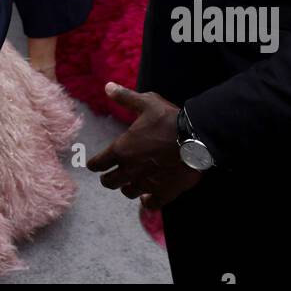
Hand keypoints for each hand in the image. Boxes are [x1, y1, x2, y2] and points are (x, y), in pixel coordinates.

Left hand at [86, 85, 201, 208]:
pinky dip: (147, 202)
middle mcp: (131, 170)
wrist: (196, 138)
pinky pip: (151, 204)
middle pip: (110, 182)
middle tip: (109, 175)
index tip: (94, 165)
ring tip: (130, 183)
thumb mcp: (146, 102)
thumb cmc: (168, 119)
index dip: (94, 164)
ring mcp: (147, 183)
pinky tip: (147, 198)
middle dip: (108, 179)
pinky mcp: (164, 192)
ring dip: (127, 187)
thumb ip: (125, 97)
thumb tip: (107, 86)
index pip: (99, 163)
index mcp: (122, 150)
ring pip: (129, 192)